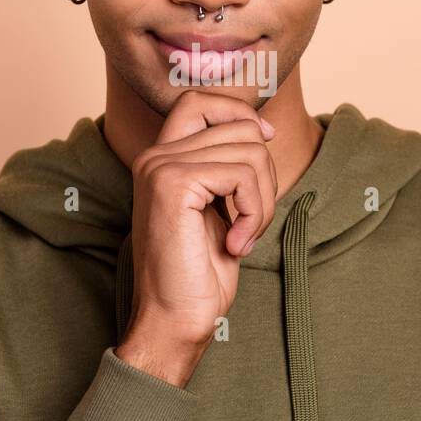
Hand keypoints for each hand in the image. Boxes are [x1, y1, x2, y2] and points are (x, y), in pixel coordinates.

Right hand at [114, 90, 278, 386]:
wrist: (173, 320)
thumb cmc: (198, 275)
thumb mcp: (219, 209)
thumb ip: (228, 167)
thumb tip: (263, 130)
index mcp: (160, 159)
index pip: (199, 100)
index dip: (238, 112)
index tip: (265, 140)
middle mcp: (155, 155)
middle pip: (240, 128)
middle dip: (264, 175)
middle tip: (250, 221)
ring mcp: (160, 166)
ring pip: (250, 151)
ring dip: (261, 200)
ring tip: (243, 236)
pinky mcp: (173, 183)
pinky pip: (242, 175)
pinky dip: (254, 213)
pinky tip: (236, 244)